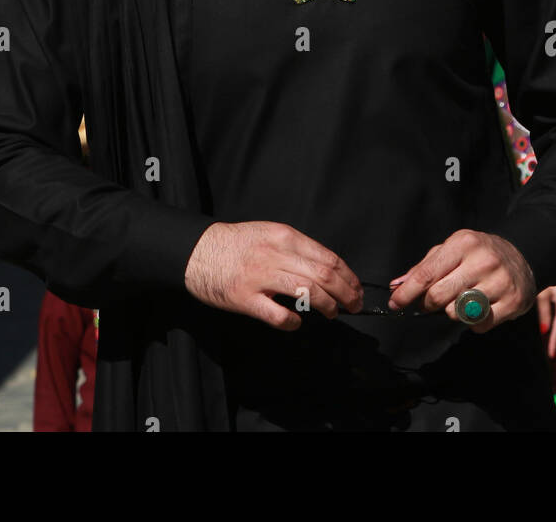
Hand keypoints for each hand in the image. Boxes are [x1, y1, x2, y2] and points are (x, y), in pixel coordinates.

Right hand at [184, 221, 362, 330]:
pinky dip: (293, 321)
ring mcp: (261, 277)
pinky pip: (278, 315)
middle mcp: (276, 254)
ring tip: (333, 313)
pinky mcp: (245, 299)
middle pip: (324, 276)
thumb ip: (297, 248)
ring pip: (308, 293)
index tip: (356, 288)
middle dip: (346, 294)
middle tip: (354, 305)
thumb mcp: (270, 233)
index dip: (349, 276)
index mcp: (285, 237)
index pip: (328, 257)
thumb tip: (329, 269)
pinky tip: (297, 322)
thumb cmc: (237, 243)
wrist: (199, 251)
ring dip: (328, 306)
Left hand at [386, 229, 535, 331]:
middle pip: (439, 296)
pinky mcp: (512, 302)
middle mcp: (483, 261)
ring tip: (462, 298)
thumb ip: (424, 266)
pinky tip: (480, 307)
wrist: (523, 255)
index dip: (407, 292)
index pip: (427, 274)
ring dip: (453, 311)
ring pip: (457, 313)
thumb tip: (397, 285)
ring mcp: (499, 282)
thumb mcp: (452, 249)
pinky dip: (473, 322)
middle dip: (429, 303)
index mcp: (463, 243)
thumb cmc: (478, 253)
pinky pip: (479, 325)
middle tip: (432, 301)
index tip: (394, 303)